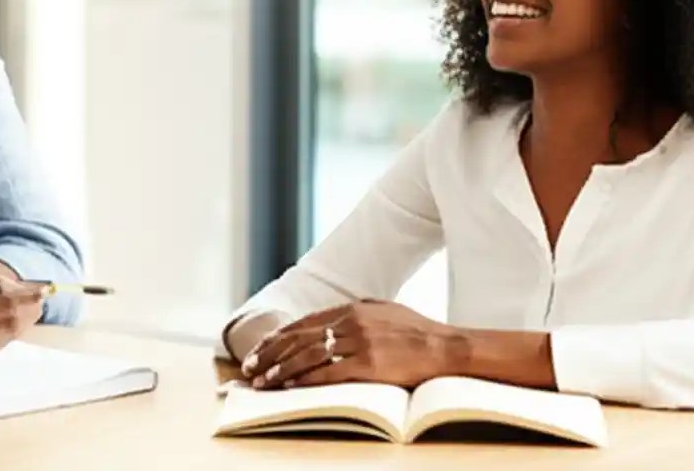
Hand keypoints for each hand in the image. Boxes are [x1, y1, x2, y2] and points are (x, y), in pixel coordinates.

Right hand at [0, 266, 46, 370]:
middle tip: (40, 301)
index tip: (43, 290)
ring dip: (19, 325)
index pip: (3, 299)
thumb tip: (11, 285)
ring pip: (1, 337)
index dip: (27, 295)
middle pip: (7, 320)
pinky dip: (2, 338)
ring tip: (29, 313)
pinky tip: (6, 328)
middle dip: (28, 310)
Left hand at [241, 300, 464, 389]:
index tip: (259, 349)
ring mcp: (359, 342)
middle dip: (269, 354)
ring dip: (280, 370)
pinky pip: (328, 372)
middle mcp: (350, 322)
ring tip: (262, 382)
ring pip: (308, 356)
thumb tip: (330, 319)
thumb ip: (354, 312)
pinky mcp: (369, 364)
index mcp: (351, 308)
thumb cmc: (415, 330)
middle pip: (298, 339)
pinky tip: (289, 386)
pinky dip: (305, 379)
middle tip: (249, 368)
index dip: (277, 337)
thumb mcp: (381, 309)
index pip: (303, 323)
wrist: (443, 346)